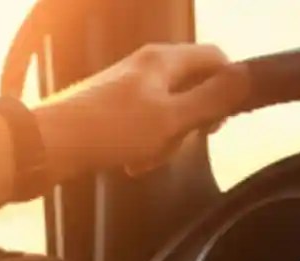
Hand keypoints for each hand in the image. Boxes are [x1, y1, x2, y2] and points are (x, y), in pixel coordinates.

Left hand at [32, 43, 249, 178]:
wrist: (50, 143)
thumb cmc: (112, 130)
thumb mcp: (172, 118)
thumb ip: (211, 99)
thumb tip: (248, 76)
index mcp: (165, 59)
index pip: (216, 59)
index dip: (226, 89)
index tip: (217, 122)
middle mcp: (147, 64)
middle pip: (193, 87)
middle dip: (193, 121)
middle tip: (180, 144)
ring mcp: (127, 84)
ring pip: (169, 110)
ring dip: (167, 139)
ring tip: (147, 159)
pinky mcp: (111, 105)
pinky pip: (145, 123)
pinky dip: (145, 143)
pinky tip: (131, 162)